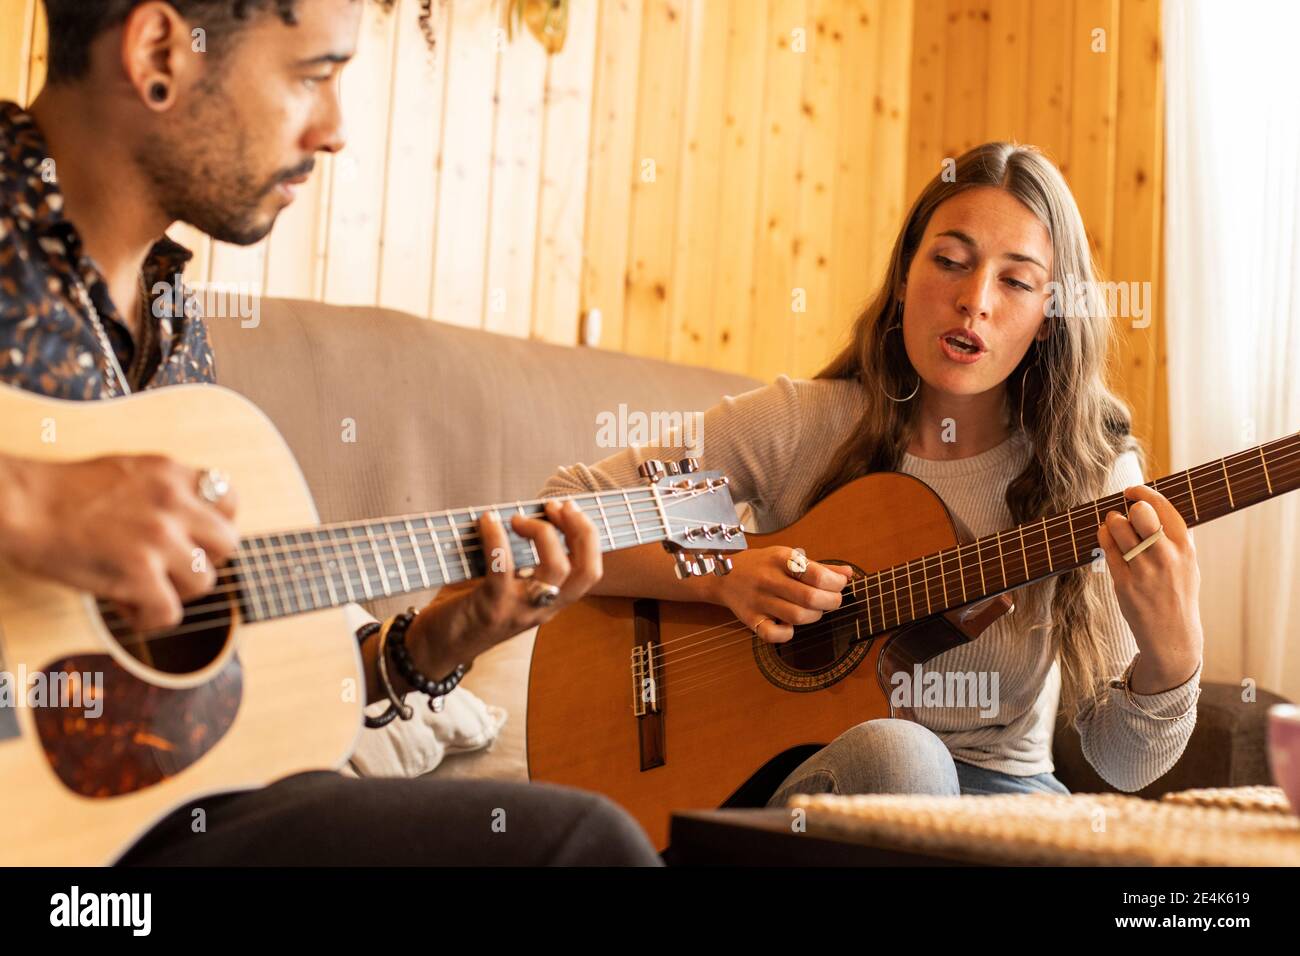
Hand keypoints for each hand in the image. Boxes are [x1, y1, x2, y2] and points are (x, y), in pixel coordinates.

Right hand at [0, 454, 238, 630]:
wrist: (17, 504)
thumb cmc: (61, 493)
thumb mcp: (127, 471)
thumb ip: (165, 491)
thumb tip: (192, 524)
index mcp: (171, 473)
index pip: (229, 501)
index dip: (216, 525)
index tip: (195, 538)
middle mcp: (172, 502)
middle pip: (226, 545)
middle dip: (201, 561)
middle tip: (168, 568)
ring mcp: (158, 538)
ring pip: (203, 582)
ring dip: (175, 591)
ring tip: (142, 588)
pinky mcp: (138, 573)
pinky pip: (169, 612)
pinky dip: (150, 618)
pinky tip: (127, 607)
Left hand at [403, 499, 601, 674]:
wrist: (435, 649)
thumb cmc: (468, 610)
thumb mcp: (506, 589)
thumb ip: (519, 561)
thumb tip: (521, 514)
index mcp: (549, 603)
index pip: (590, 573)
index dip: (588, 536)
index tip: (569, 510)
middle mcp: (541, 610)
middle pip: (585, 571)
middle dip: (579, 531)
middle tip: (556, 507)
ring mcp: (518, 611)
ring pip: (556, 569)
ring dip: (542, 533)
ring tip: (519, 518)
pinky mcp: (491, 607)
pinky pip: (503, 567)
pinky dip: (497, 538)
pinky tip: (487, 521)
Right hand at [699, 545, 851, 643]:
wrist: (724, 575)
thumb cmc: (762, 565)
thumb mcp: (788, 557)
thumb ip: (819, 567)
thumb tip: (847, 574)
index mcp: (780, 559)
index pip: (816, 574)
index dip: (835, 583)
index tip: (839, 584)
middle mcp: (768, 579)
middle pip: (810, 598)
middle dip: (831, 602)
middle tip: (833, 600)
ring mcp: (758, 601)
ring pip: (797, 617)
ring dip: (815, 616)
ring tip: (814, 610)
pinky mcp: (750, 619)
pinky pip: (774, 635)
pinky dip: (788, 633)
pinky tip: (790, 625)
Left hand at [1096, 484, 1203, 692]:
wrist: (1173, 636)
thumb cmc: (1177, 592)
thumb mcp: (1188, 562)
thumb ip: (1175, 536)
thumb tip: (1152, 502)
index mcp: (1185, 547)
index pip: (1163, 506)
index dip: (1143, 492)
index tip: (1132, 491)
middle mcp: (1165, 556)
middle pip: (1140, 512)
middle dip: (1130, 507)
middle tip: (1126, 512)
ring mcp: (1144, 570)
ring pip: (1118, 527)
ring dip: (1112, 521)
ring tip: (1116, 527)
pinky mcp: (1124, 583)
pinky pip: (1106, 548)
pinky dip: (1104, 537)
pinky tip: (1107, 537)